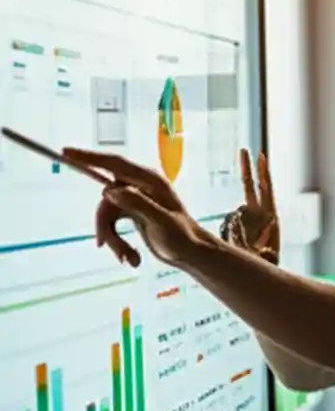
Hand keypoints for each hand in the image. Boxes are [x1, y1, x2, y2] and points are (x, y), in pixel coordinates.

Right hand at [63, 148, 213, 267]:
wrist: (192, 253)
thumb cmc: (182, 236)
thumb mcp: (160, 221)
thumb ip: (137, 204)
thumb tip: (111, 190)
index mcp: (151, 181)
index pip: (115, 164)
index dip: (89, 157)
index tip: (66, 152)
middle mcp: (141, 187)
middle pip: (106, 198)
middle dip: (105, 225)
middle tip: (105, 246)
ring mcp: (136, 199)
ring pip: (107, 214)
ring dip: (113, 238)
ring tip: (129, 258)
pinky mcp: (132, 213)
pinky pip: (112, 223)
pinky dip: (116, 241)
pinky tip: (130, 258)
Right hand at [222, 149, 279, 263]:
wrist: (261, 270)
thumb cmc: (268, 262)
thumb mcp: (267, 254)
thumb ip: (255, 241)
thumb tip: (243, 225)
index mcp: (270, 215)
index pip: (266, 189)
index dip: (263, 173)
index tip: (261, 156)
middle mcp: (259, 213)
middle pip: (251, 187)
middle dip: (247, 168)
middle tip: (244, 151)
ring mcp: (247, 218)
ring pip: (233, 214)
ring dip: (234, 229)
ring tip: (245, 247)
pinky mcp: (236, 226)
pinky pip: (228, 224)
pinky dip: (230, 233)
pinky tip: (238, 246)